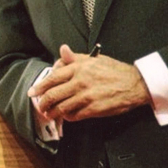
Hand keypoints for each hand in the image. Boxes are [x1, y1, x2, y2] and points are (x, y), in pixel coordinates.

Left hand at [27, 44, 151, 121]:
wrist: (135, 84)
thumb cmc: (114, 70)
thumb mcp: (93, 59)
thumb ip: (75, 57)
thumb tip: (62, 50)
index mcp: (78, 68)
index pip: (52, 78)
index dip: (40, 86)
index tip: (32, 92)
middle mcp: (80, 82)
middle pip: (53, 94)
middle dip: (43, 103)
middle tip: (40, 107)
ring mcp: (86, 96)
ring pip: (61, 107)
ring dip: (53, 113)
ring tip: (49, 114)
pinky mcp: (94, 109)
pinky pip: (75, 115)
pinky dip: (68, 117)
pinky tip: (67, 116)